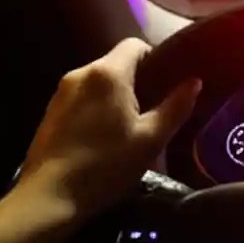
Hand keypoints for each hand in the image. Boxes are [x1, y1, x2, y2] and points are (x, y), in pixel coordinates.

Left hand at [16, 38, 200, 218]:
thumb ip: (175, 107)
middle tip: (152, 113)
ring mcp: (61, 91)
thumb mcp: (150, 140)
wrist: (49, 197)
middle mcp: (81, 72)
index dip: (156, 60)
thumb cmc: (106, 166)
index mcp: (108, 73)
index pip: (136, 45)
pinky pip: (81, 97)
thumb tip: (194, 81)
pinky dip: (95, 108)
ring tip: (127, 128)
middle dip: (136, 81)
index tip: (166, 87)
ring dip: (115, 96)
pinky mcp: (49, 111)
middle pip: (116, 63)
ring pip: (98, 82)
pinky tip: (101, 138)